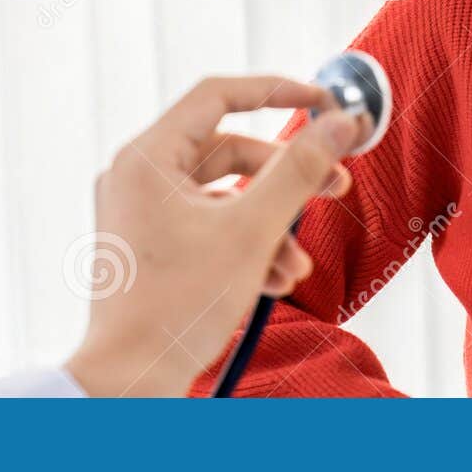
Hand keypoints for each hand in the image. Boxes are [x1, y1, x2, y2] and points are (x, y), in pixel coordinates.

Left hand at [65, 76, 365, 396]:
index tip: (325, 103)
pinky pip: (205, 226)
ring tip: (300, 262)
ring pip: (222, 196)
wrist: (131, 380)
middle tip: (336, 186)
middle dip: (286, 176)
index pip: (218, 95)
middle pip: (227, 151)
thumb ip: (300, 170)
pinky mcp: (149, 244)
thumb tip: (340, 123)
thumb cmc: (176, 307)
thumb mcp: (252, 231)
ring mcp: (139, 212)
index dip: (278, 91)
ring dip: (270, 223)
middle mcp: (136, 176)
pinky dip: (244, 244)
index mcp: (147, 157)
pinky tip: (275, 278)